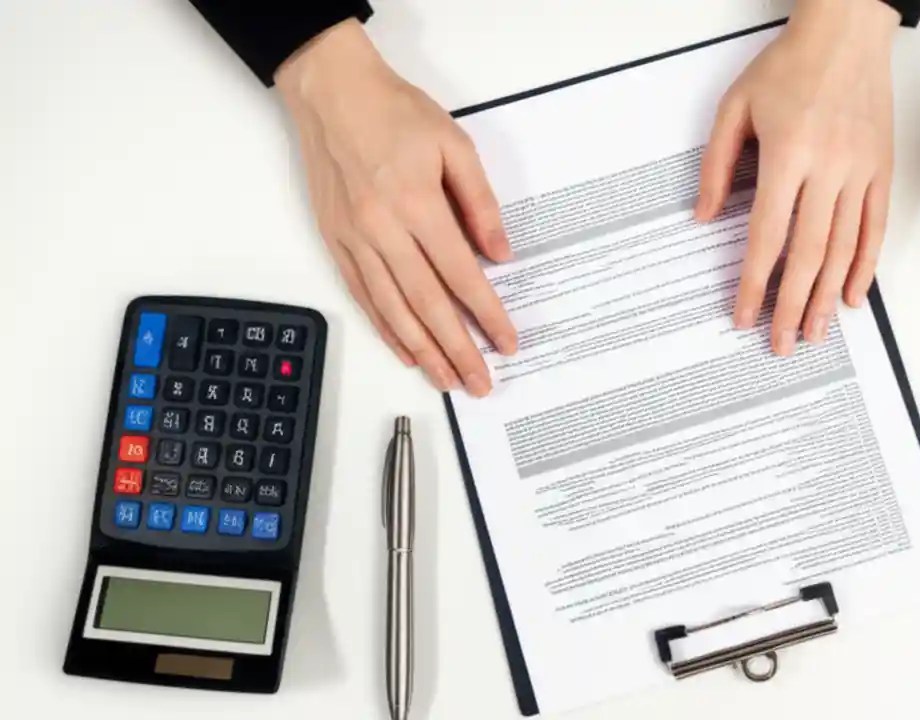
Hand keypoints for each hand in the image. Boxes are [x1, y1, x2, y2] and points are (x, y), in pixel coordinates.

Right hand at [276, 20, 515, 395]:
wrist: (331, 92)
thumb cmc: (394, 112)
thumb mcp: (455, 145)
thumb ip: (480, 203)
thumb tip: (499, 254)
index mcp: (417, 205)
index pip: (462, 276)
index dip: (487, 315)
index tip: (508, 342)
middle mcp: (384, 230)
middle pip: (428, 306)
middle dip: (458, 350)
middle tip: (480, 383)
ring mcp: (355, 240)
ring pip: (393, 310)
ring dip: (423, 352)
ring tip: (447, 380)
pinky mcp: (336, 241)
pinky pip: (364, 296)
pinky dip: (386, 328)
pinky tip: (406, 351)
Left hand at [696, 0, 898, 354]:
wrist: (847, 31)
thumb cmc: (789, 64)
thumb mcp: (734, 106)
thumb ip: (716, 165)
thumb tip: (704, 217)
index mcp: (787, 154)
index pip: (767, 235)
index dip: (754, 281)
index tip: (743, 314)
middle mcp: (828, 167)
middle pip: (808, 253)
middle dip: (792, 305)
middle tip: (781, 343)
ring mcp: (861, 170)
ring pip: (844, 248)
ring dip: (827, 296)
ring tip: (815, 332)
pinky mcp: (882, 169)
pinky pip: (875, 227)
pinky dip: (865, 265)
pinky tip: (852, 295)